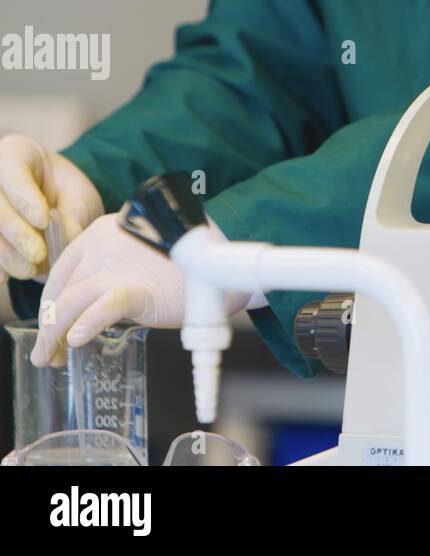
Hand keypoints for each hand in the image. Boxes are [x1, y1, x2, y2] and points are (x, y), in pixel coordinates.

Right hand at [0, 134, 102, 283]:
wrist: (56, 201)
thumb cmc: (68, 193)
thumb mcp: (80, 197)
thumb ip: (74, 213)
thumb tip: (67, 237)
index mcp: (16, 152)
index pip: (13, 172)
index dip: (25, 198)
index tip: (43, 220)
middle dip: (16, 232)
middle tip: (38, 254)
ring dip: (4, 253)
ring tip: (29, 270)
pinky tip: (3, 277)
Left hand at [31, 214, 249, 366]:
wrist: (223, 267)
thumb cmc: (184, 266)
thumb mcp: (137, 257)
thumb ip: (111, 270)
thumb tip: (85, 306)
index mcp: (99, 232)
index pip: (62, 272)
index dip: (51, 302)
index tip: (51, 325)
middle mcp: (101, 244)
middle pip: (62, 289)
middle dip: (49, 324)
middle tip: (46, 353)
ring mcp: (117, 266)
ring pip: (70, 302)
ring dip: (54, 335)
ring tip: (51, 358)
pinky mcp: (137, 288)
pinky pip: (102, 309)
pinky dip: (86, 325)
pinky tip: (76, 340)